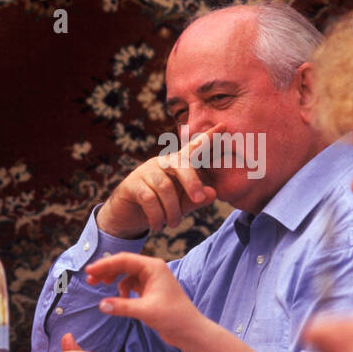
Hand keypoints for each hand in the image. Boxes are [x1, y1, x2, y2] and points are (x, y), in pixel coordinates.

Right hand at [85, 252, 203, 346]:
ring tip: (100, 285)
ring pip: (126, 274)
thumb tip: (101, 305)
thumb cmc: (174, 317)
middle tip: (89, 279)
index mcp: (154, 267)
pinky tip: (119, 298)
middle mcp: (153, 270)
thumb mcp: (145, 311)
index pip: (124, 260)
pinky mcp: (151, 291)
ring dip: (113, 279)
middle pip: (124, 264)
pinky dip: (122, 289)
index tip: (89, 271)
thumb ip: (122, 306)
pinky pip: (131, 284)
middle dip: (106, 270)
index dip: (105, 264)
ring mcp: (152, 280)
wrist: (190, 331)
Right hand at [96, 124, 224, 237]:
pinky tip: (158, 226)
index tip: (224, 126)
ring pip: (165, 187)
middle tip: (198, 199)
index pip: (194, 149)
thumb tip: (213, 193)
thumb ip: (198, 199)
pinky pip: (149, 198)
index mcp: (178, 165)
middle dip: (192, 182)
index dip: (208, 138)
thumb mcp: (182, 204)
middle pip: (181, 165)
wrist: (128, 216)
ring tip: (173, 224)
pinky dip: (156, 215)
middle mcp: (162, 163)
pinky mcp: (132, 184)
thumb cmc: (160, 207)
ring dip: (172, 209)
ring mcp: (146, 171)